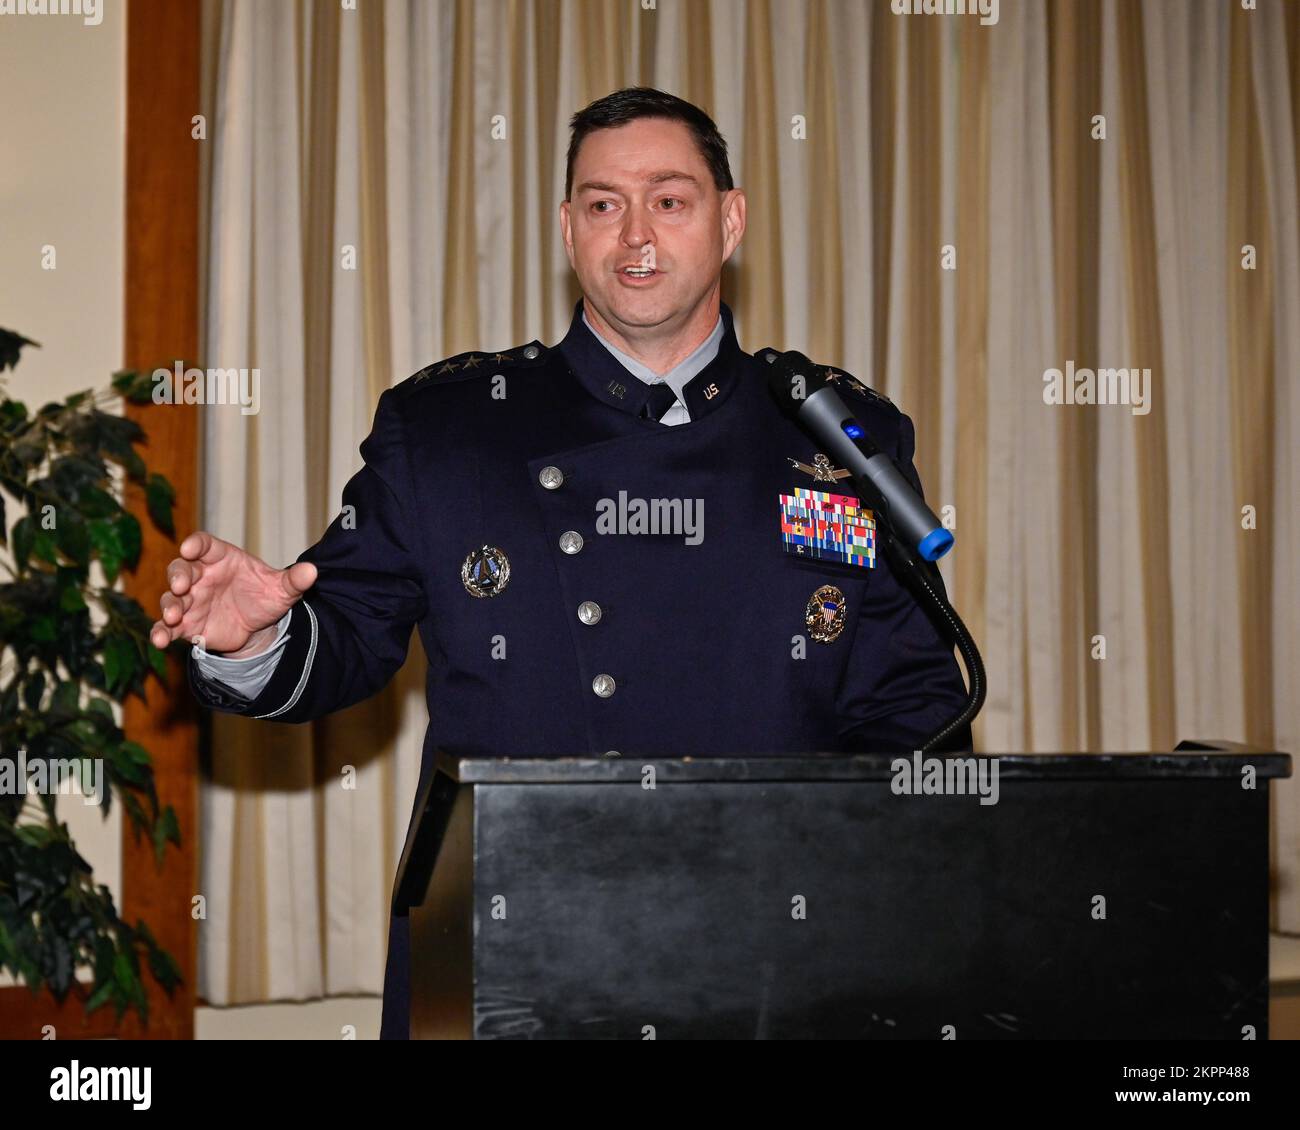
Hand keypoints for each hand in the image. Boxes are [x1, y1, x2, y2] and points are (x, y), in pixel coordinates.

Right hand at [150, 531, 316, 656]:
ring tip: (174, 615)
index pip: (203, 544)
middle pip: (181, 569)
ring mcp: (190, 600)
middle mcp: (200, 576)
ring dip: (169, 605)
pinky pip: (167, 627)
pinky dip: (161, 632)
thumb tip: (313, 571)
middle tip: (181, 585)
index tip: (190, 548)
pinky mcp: (186, 624)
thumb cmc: (265, 596)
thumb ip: (294, 580)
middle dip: (177, 576)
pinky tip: (159, 641)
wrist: (259, 626)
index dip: (195, 545)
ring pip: (171, 598)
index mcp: (221, 558)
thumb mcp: (282, 589)